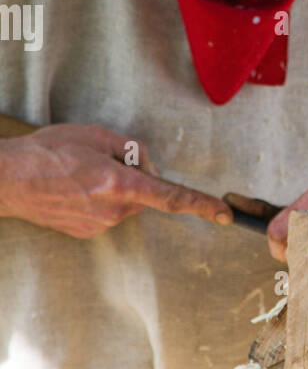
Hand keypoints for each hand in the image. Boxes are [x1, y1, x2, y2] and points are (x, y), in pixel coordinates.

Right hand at [0, 124, 232, 237]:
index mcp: (118, 184)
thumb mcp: (95, 135)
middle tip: (104, 160)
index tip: (224, 215)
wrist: (8, 181)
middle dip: (136, 179)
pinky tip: (74, 188)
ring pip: (126, 205)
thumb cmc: (47, 152)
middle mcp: (112, 211)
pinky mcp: (86, 233)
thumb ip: (130, 149)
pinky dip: (99, 200)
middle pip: (145, 196)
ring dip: (116, 189)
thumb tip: (146, 165)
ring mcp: (98, 225)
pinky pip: (107, 214)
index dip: (201, 205)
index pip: (170, 197)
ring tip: (81, 173)